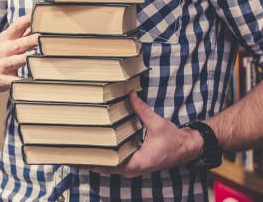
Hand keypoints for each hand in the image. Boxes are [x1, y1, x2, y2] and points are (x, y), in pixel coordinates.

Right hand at [0, 15, 37, 91]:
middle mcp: (4, 50)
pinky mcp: (3, 80)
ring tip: (36, 55)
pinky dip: (22, 82)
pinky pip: (14, 81)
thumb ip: (23, 31)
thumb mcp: (6, 40)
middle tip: (44, 37)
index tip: (40, 15)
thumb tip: (40, 20)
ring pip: (17, 61)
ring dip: (27, 58)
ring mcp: (3, 65)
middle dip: (32, 40)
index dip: (28, 20)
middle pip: (20, 44)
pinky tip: (32, 82)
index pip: (17, 26)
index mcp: (6, 38)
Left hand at [84, 92, 202, 177]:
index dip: (95, 160)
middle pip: (107, 168)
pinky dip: (106, 157)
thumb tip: (130, 94)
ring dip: (98, 158)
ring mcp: (133, 168)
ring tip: (81, 147)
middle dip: (92, 159)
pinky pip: (116, 162)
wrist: (185, 148)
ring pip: (110, 167)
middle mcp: (133, 169)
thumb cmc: (173, 139)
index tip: (82, 153)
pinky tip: (97, 147)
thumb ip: (141, 110)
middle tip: (76, 148)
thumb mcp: (156, 123)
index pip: (111, 166)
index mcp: (138, 163)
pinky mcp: (134, 163)